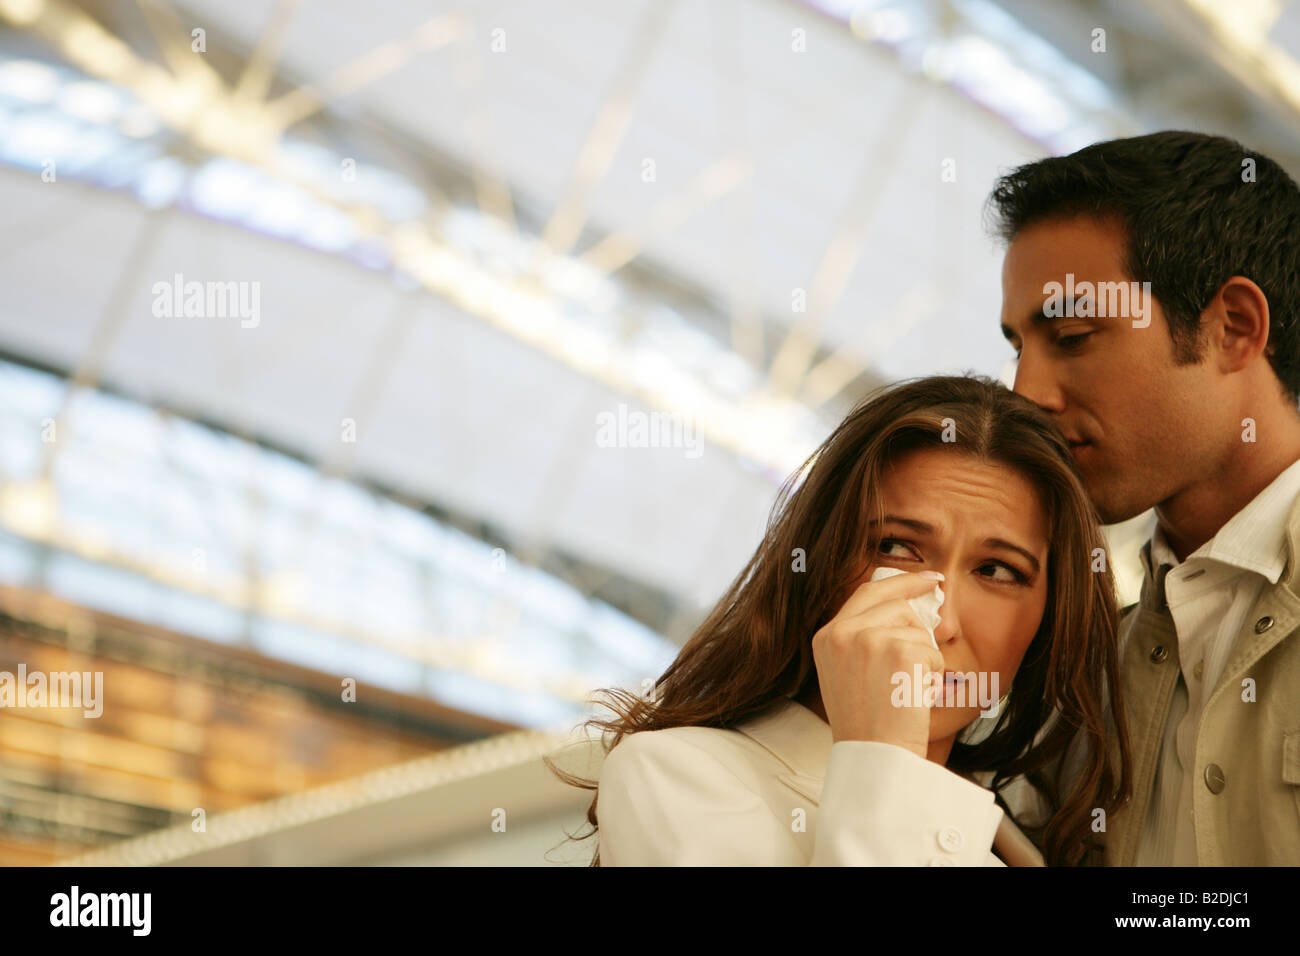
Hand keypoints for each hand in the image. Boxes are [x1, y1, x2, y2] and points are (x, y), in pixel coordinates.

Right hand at [811, 570, 945, 759]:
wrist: (873, 756)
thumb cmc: (865, 724)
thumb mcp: (847, 673)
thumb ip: (864, 638)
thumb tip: (911, 610)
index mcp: (826, 636)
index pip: (866, 593)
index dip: (899, 582)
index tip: (926, 579)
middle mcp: (842, 632)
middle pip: (895, 605)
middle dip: (919, 615)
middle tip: (933, 613)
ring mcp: (869, 638)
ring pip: (916, 629)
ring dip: (924, 657)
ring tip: (908, 689)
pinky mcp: (898, 651)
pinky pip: (932, 651)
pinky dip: (933, 675)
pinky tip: (915, 696)